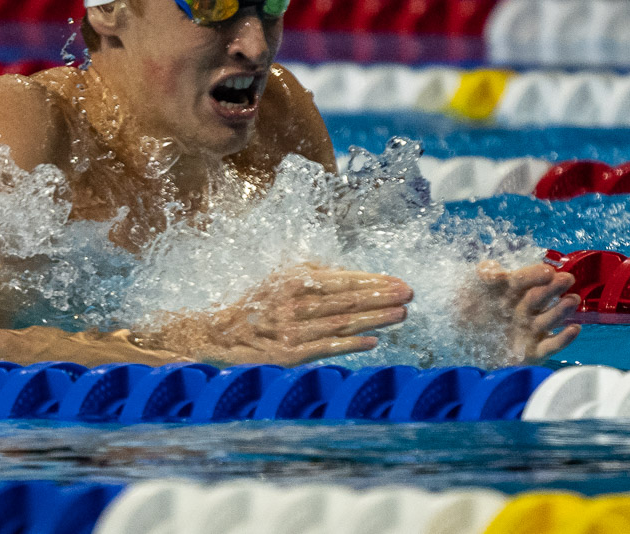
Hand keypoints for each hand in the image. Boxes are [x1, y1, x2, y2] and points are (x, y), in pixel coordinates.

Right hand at [150, 264, 412, 366]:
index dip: (372, 281)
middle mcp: (293, 304)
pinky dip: (351, 345)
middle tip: (408, 295)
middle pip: (346, 301)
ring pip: (341, 323)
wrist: (221, 334)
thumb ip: (314, 272)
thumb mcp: (282, 277)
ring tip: (400, 314)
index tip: (398, 282)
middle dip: (380, 297)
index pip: (342, 280)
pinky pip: (326, 348)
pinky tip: (373, 342)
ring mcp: (292, 331)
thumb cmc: (258, 303)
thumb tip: (352, 274)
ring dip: (374, 319)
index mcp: (293, 280)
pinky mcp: (289, 355)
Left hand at [463, 262, 580, 364]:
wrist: (463, 346)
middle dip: (554, 287)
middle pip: (540, 296)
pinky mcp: (534, 351)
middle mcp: (523, 308)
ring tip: (572, 300)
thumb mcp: (465, 290)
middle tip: (567, 279)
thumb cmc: (466, 312)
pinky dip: (564, 338)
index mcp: (509, 291)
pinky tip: (574, 329)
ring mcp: (530, 329)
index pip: (523, 279)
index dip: (534, 275)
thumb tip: (497, 272)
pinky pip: (551, 346)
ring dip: (562, 310)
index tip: (547, 271)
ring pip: (549, 318)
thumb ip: (483, 277)